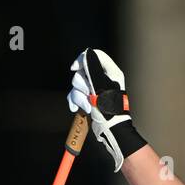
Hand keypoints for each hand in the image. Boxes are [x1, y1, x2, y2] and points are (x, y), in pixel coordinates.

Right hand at [67, 49, 145, 170]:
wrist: (111, 130)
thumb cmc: (111, 109)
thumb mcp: (101, 86)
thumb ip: (92, 69)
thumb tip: (86, 54)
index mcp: (111, 72)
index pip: (95, 55)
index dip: (82, 59)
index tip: (75, 68)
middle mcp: (103, 78)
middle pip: (82, 70)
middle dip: (82, 85)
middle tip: (90, 95)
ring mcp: (95, 89)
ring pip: (77, 84)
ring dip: (79, 96)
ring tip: (88, 107)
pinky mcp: (88, 99)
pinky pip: (74, 95)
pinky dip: (74, 102)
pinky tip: (75, 109)